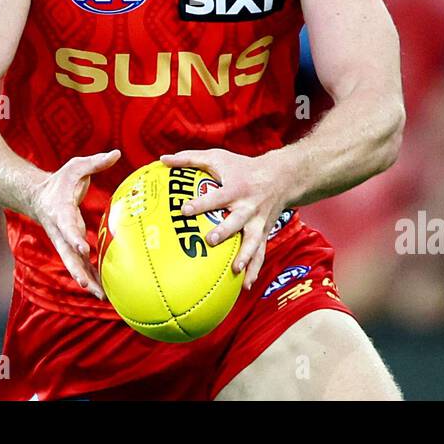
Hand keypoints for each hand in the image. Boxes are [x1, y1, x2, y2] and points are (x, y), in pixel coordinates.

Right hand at [27, 149, 119, 299]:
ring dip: (87, 281)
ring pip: (74, 265)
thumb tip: (116, 153)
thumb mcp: (75, 167)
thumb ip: (95, 162)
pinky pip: (80, 264)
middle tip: (89, 287)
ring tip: (102, 297)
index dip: (74, 237)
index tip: (83, 247)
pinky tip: (104, 292)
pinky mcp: (70, 247)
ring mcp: (64, 242)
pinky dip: (90, 277)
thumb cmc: (60, 181)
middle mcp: (60, 231)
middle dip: (78, 271)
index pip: (66, 226)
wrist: (38, 197)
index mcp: (60, 212)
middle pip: (67, 255)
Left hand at [160, 148, 291, 291]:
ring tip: (234, 270)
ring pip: (253, 241)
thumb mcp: (218, 157)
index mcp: (236, 188)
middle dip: (225, 230)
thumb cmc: (242, 167)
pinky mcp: (264, 233)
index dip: (201, 203)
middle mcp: (249, 206)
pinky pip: (260, 253)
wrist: (281, 177)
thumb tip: (162, 160)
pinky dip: (254, 269)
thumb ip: (190, 158)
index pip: (217, 196)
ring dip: (245, 255)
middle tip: (210, 240)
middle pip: (237, 220)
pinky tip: (244, 286)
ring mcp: (259, 222)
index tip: (184, 210)